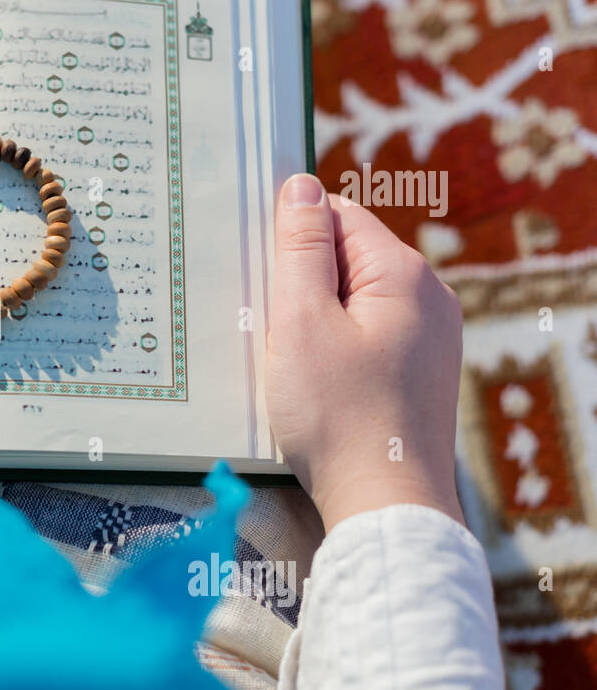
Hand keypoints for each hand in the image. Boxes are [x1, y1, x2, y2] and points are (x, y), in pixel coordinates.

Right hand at [265, 173, 464, 531]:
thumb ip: (299, 249)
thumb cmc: (336, 414)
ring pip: (354, 300)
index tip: (259, 278)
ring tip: (291, 362)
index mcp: (403, 274)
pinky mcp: (420, 373)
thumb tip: (301, 186)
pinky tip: (316, 383)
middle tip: (271, 330)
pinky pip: (366, 336)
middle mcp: (429, 297)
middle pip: (347, 258)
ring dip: (313, 319)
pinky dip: (334, 348)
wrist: (385, 503)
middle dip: (300, 283)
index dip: (290, 238)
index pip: (337, 216)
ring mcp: (431, 338)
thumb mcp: (301, 322)